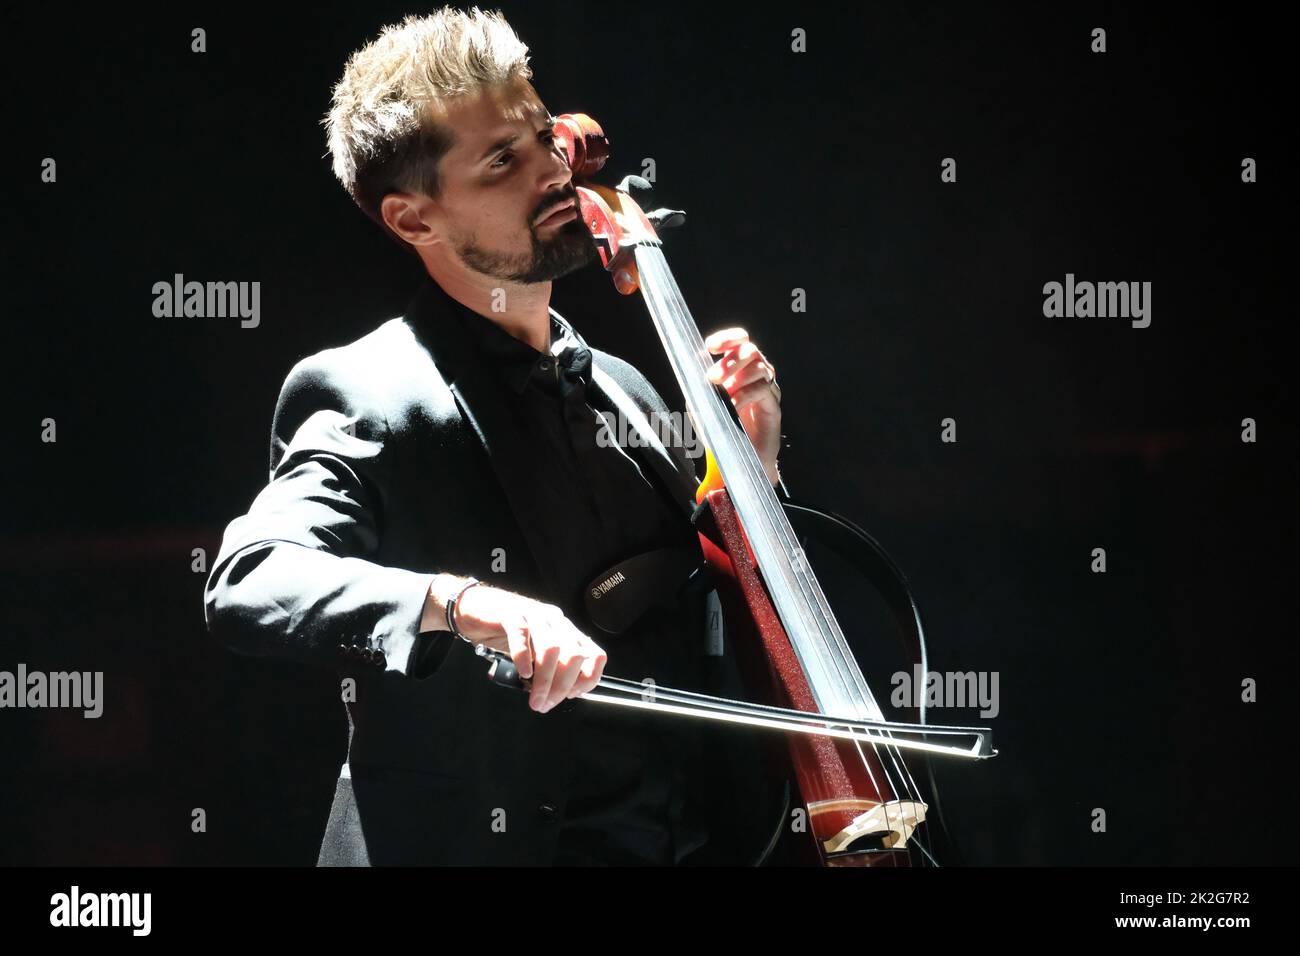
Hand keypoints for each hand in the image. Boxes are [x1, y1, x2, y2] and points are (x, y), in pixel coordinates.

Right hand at [425, 577, 605, 712]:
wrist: (475, 609)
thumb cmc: (506, 632)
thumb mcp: (534, 653)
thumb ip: (549, 669)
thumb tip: (561, 695)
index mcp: (566, 631)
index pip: (595, 654)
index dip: (588, 679)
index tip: (572, 696)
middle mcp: (555, 621)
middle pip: (574, 655)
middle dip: (562, 686)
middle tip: (545, 704)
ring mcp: (534, 615)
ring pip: (552, 648)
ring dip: (544, 680)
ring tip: (534, 699)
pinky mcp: (511, 614)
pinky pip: (522, 635)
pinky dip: (524, 658)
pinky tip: (523, 673)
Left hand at [703, 327, 782, 484]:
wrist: (739, 459)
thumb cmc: (722, 429)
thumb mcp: (703, 406)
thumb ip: (698, 389)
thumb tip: (690, 373)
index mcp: (740, 368)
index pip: (740, 341)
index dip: (728, 338)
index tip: (710, 346)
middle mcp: (756, 374)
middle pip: (750, 350)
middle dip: (730, 361)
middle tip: (712, 378)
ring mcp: (768, 389)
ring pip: (760, 368)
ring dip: (738, 378)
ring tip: (724, 394)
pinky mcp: (773, 407)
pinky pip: (763, 391)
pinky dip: (746, 395)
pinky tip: (734, 405)